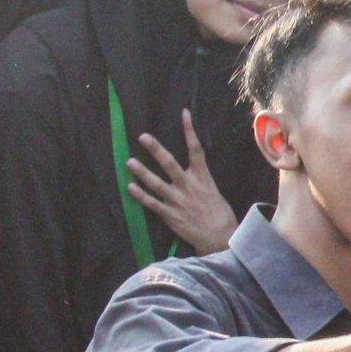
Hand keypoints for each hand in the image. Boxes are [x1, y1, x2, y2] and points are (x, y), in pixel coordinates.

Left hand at [127, 110, 242, 252]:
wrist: (221, 237)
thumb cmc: (219, 214)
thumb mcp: (213, 191)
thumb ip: (199, 179)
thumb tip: (190, 169)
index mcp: (203, 177)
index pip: (196, 149)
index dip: (189, 130)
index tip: (183, 113)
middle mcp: (189, 186)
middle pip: (170, 164)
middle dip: (156, 149)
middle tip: (143, 137)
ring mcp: (178, 200)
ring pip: (156, 183)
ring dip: (142, 172)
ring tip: (129, 162)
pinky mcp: (170, 215)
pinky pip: (152, 203)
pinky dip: (140, 195)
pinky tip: (130, 187)